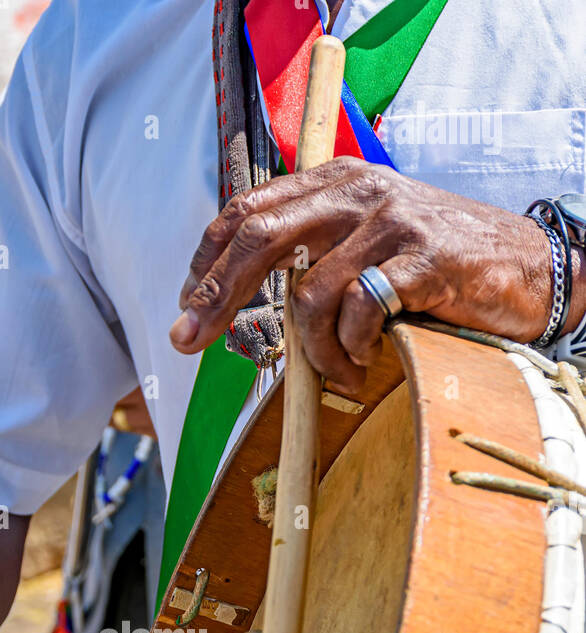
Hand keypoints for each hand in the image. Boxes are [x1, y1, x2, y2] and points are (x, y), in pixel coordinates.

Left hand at [170, 159, 578, 392]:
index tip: (186, 305)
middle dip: (214, 296)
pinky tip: (367, 362)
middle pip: (258, 238)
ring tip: (338, 373)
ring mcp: (390, 223)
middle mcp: (357, 191)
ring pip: (309, 294)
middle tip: (187, 342)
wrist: (525, 265)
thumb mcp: (365, 239)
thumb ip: (311, 250)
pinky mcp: (422, 261)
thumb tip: (237, 294)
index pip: (247, 209)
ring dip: (311, 353)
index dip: (206, 260)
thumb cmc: (433, 264)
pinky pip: (358, 315)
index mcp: (334, 181)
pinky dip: (350, 353)